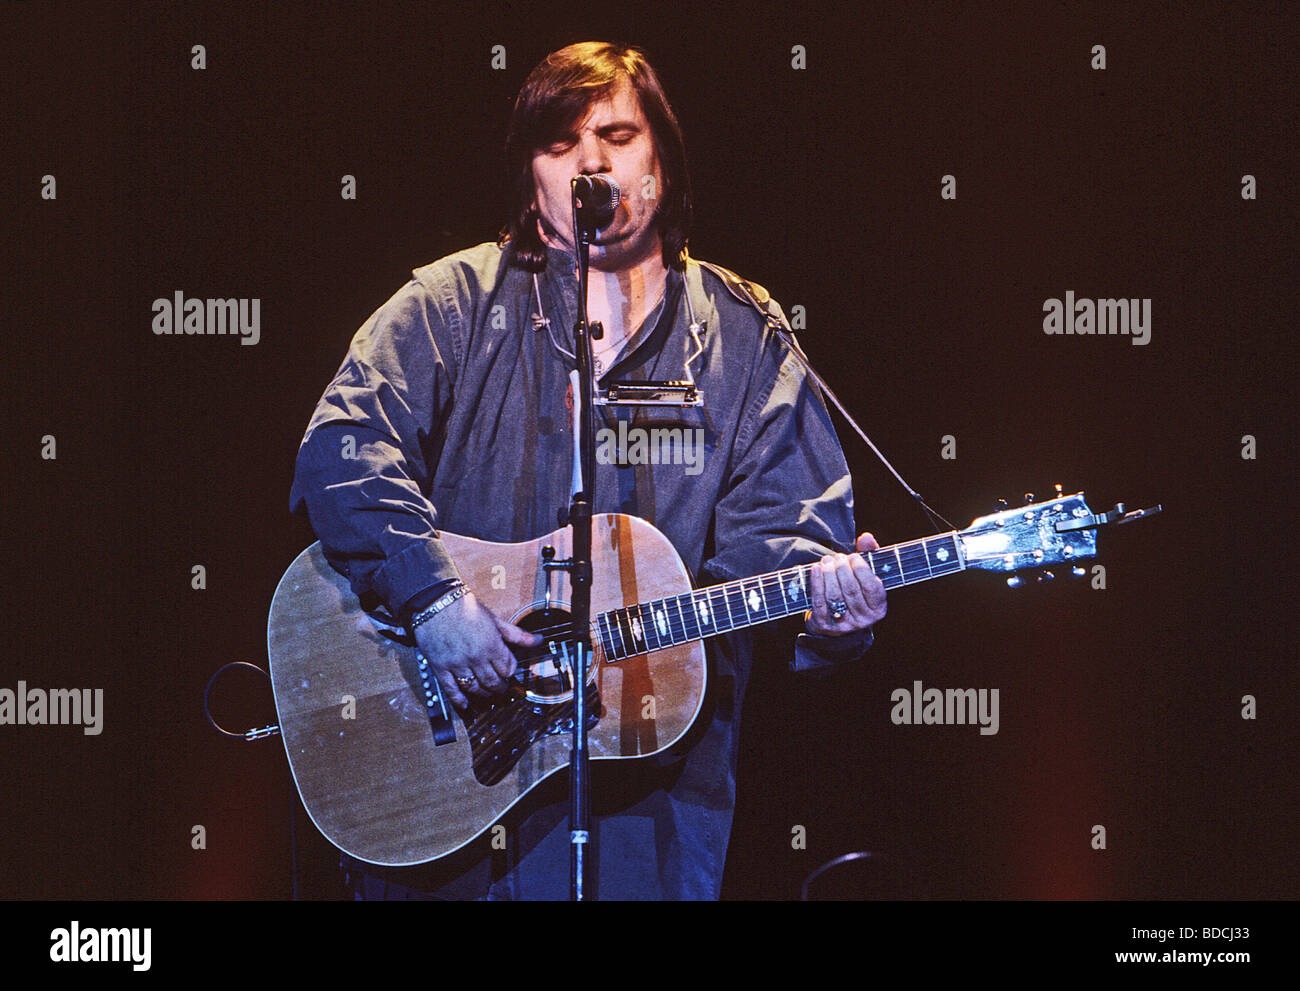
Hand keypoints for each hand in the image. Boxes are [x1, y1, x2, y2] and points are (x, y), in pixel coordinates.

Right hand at [413, 591, 542, 708]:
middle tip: (501, 686)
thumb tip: (538, 640)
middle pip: (493, 682)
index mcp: (491, 645)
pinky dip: (459, 700)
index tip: (509, 670)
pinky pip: (451, 690)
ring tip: (487, 692)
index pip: (508, 669)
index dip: (510, 671)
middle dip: (500, 686)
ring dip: (484, 694)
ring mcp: (457, 664)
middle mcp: (476, 657)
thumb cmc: (464, 607)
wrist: (435, 602)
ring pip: (475, 688)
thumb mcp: (494, 619)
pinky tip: (465, 704)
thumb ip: (516, 634)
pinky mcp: (441, 668)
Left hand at [806, 533, 887, 635]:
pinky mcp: (824, 625)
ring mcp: (843, 625)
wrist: (835, 620)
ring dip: (829, 574)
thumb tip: (866, 537)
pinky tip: (816, 569)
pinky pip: (819, 602)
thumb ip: (869, 554)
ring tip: (827, 560)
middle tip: (838, 557)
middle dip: (842, 569)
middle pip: (851, 590)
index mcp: (878, 608)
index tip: (853, 556)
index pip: (872, 587)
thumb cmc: (854, 590)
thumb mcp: (865, 574)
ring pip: (835, 596)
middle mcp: (863, 620)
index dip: (861, 569)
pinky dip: (817, 583)